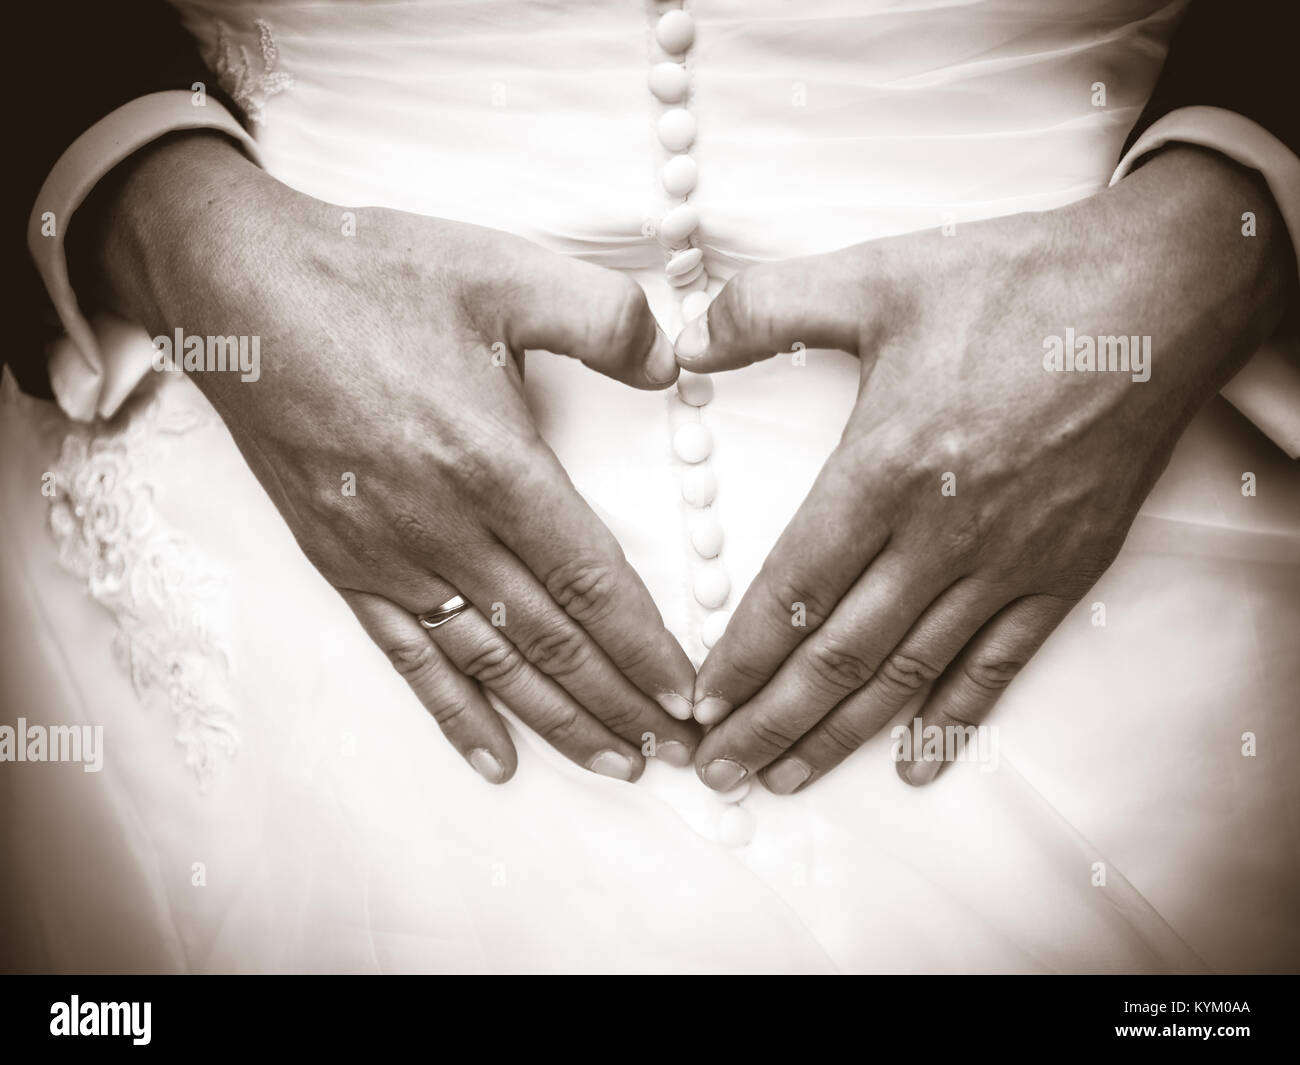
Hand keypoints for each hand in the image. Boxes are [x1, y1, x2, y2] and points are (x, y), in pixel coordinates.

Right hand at [78, 133, 699, 782]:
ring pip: (491, 662)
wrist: (237, 293)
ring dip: (558, 719)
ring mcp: (388, 556)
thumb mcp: (504, 269)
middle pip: (550, 638)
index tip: (688, 694)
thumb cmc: (372, 277)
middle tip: (675, 748)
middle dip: (620, 700)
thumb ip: (605, 318)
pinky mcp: (343, 563)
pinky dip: (457, 713)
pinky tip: (495, 757)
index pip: (589, 581)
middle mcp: (442, 528)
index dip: (644, 645)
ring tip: (615, 762)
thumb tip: (675, 365)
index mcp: (492, 463)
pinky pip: (409, 656)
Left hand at [675, 146, 1294, 792]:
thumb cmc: (1019, 283)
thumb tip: (683, 335)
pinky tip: (917, 761)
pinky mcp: (1062, 572)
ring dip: (842, 733)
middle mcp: (942, 532)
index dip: (742, 654)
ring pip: (907, 672)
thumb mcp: (876, 276)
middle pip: (838, 652)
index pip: (794, 587)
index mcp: (886, 466)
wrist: (1160, 298)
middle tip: (719, 770)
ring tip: (787, 777)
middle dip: (771, 719)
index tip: (700, 701)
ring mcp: (1007, 562)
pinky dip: (954, 717)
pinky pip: (999, 662)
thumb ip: (766, 305)